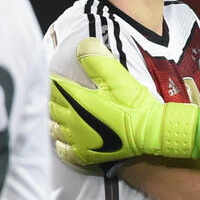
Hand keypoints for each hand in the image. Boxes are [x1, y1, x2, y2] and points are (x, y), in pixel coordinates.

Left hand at [49, 38, 198, 164]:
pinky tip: (64, 139)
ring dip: (52, 119)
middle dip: (49, 97)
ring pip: (53, 129)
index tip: (49, 72)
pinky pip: (63, 150)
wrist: (150, 132)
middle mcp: (72, 121)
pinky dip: (60, 143)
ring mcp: (77, 140)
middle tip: (52, 90)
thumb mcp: (118, 77)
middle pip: (50, 107)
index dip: (50, 78)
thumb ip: (97, 59)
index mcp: (77, 100)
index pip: (53, 86)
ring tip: (56, 112)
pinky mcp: (85, 154)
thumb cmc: (135, 105)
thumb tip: (82, 45)